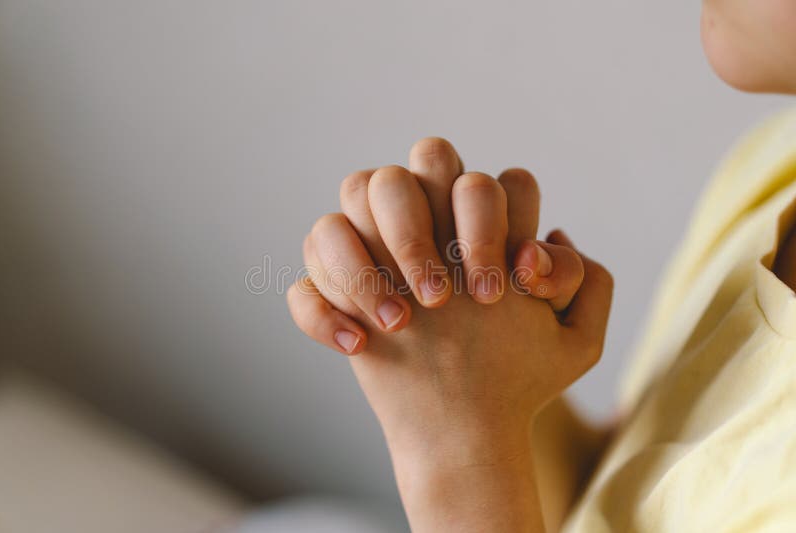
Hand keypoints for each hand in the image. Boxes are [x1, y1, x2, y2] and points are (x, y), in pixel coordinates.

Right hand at [287, 138, 612, 530]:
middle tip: (440, 299)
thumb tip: (546, 236)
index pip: (479, 178)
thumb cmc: (518, 380)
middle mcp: (422, 229)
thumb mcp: (574, 342)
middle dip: (415, 229)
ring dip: (365, 262)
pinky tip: (362, 347)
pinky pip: (303, 284)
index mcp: (475, 229)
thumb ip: (584, 281)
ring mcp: (372, 258)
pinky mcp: (334, 299)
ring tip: (401, 324)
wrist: (465, 431)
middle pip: (401, 173)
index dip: (489, 222)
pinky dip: (324, 312)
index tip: (494, 293)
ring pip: (348, 197)